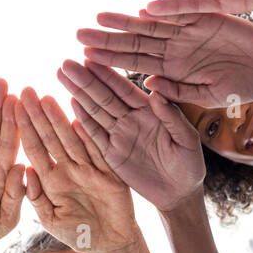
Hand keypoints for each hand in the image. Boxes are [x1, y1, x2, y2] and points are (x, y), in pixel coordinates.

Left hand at [15, 88, 140, 252]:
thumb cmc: (77, 233)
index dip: (23, 129)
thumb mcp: (51, 220)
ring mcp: (88, 169)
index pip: (33, 149)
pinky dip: (89, 136)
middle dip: (37, 115)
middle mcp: (67, 169)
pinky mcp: (108, 174)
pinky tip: (79, 118)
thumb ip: (37, 198)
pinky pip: (97, 152)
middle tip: (24, 92)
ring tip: (46, 99)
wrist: (109, 244)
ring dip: (58, 119)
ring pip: (70, 140)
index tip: (10, 109)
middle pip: (49, 138)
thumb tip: (23, 170)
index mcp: (51, 179)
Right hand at [55, 60, 204, 213]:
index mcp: (150, 110)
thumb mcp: (187, 140)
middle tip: (66, 63)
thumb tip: (156, 93)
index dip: (107, 74)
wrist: (180, 194)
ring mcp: (120, 135)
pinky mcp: (112, 154)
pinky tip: (70, 104)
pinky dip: (83, 120)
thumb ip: (172, 117)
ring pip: (95, 111)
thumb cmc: (189, 164)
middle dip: (85, 79)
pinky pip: (95, 135)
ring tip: (62, 76)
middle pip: (105, 96)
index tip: (90, 57)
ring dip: (78, 94)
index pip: (125, 89)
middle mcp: (131, 118)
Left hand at [77, 12, 252, 109]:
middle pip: (134, 43)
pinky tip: (144, 8)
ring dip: (126, 21)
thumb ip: (181, 93)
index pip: (133, 64)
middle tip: (79, 34)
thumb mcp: (211, 96)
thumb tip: (149, 84)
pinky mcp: (206, 15)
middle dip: (107, 39)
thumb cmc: (241, 86)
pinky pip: (183, 11)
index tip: (86, 59)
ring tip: (100, 16)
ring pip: (151, 24)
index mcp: (171, 68)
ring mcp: (187, 31)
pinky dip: (166, 10)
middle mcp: (173, 48)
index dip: (110, 61)